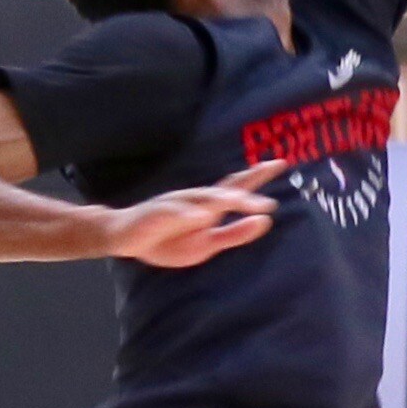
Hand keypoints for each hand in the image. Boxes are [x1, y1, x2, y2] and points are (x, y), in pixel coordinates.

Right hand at [110, 163, 284, 268]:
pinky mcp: (156, 215)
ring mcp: (176, 206)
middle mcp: (195, 200)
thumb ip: (235, 233)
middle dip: (246, 180)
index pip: (237, 187)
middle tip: (270, 171)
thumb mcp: (207, 244)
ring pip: (202, 198)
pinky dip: (186, 214)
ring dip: (223, 198)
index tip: (281, 163)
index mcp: (209, 206)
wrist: (126, 238)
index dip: (258, 176)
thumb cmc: (169, 240)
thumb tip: (266, 220)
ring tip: (243, 200)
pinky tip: (200, 217)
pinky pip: (172, 213)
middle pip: (224, 187)